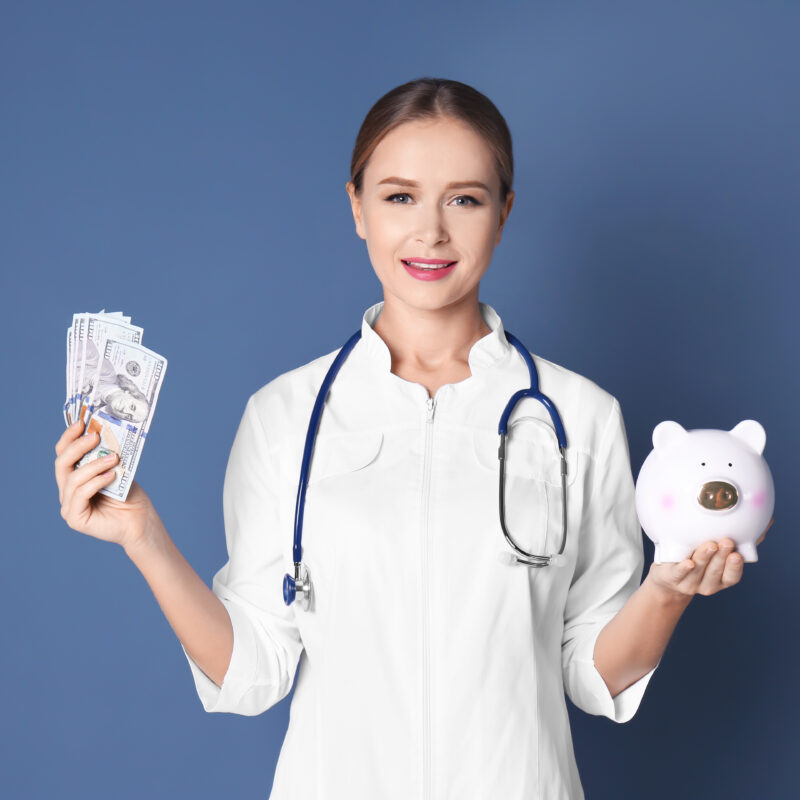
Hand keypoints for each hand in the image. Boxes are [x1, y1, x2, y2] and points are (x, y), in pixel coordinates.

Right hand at [54, 418, 157, 550]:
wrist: (140, 520)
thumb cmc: (129, 495)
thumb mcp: (117, 469)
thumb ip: (105, 455)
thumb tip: (102, 431)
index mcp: (75, 476)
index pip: (63, 453)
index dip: (69, 437)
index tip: (82, 422)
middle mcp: (68, 491)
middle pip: (61, 464)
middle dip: (77, 447)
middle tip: (95, 436)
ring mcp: (69, 505)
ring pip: (72, 479)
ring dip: (93, 465)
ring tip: (113, 459)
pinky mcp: (75, 519)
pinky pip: (80, 494)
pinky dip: (95, 482)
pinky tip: (111, 476)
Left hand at [646, 518, 772, 598]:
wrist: (668, 578)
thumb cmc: (697, 558)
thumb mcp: (716, 552)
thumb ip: (736, 541)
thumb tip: (761, 523)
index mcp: (720, 579)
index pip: (731, 577)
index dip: (735, 567)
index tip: (738, 555)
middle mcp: (707, 584)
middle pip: (715, 572)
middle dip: (721, 557)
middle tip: (727, 542)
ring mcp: (689, 583)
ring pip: (697, 570)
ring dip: (705, 557)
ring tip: (710, 545)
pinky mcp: (671, 578)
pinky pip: (677, 574)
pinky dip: (683, 568)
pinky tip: (688, 562)